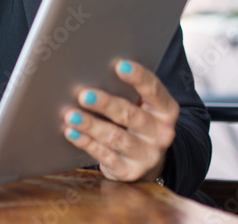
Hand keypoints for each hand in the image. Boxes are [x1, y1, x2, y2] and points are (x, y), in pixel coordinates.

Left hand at [62, 59, 178, 183]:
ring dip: (91, 125)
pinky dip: (86, 142)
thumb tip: (95, 70)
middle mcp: (161, 133)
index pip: (154, 90)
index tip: (119, 65)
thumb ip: (128, 90)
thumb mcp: (143, 105)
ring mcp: (147, 155)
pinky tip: (71, 132)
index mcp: (166, 110)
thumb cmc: (137, 120)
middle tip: (83, 94)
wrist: (146, 160)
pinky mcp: (129, 171)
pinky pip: (105, 155)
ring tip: (70, 115)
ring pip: (115, 138)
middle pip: (130, 115)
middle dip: (105, 104)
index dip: (138, 77)